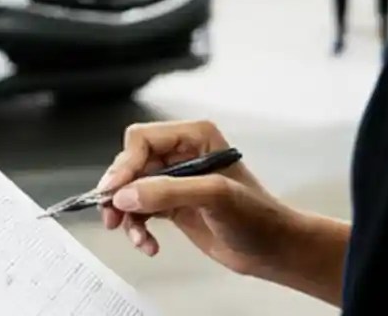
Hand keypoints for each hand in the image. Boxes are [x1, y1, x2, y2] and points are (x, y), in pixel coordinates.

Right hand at [98, 122, 317, 281]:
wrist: (275, 250)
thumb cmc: (259, 218)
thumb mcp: (215, 197)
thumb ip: (169, 191)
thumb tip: (126, 195)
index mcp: (195, 137)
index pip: (142, 139)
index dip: (124, 164)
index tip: (114, 191)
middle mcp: (182, 153)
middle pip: (131, 164)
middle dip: (119, 192)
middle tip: (112, 216)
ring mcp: (175, 180)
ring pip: (131, 189)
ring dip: (127, 214)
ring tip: (136, 237)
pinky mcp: (172, 204)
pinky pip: (140, 210)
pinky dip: (138, 228)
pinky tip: (149, 244)